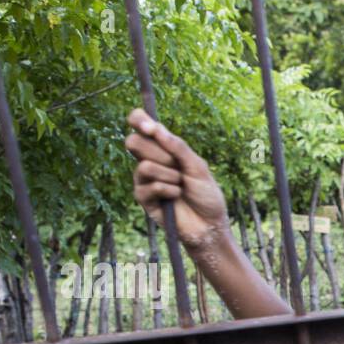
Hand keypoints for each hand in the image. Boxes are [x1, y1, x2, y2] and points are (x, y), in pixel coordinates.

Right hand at [125, 109, 228, 245]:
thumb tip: (156, 128)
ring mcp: (144, 179)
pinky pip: (151, 186)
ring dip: (169, 176)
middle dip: (161, 154)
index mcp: (163, 148)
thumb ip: (178, 147)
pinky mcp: (143, 198)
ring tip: (181, 185)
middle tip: (177, 166)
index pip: (140, 124)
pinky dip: (169, 190)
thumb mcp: (198, 167)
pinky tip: (176, 197)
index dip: (138, 120)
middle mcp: (149, 160)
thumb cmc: (206, 194)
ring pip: (144, 166)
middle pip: (134, 142)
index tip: (148, 127)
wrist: (209, 224)